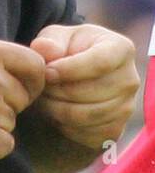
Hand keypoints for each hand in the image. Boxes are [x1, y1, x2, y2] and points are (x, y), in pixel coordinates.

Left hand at [28, 23, 138, 150]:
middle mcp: (130, 80)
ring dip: (57, 110)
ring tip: (46, 98)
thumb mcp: (56, 38)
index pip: (100, 63)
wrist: (74, 78)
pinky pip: (86, 135)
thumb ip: (49, 42)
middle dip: (58, 91)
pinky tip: (56, 112)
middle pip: (91, 93)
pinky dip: (64, 126)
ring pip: (86, 116)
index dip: (69, 70)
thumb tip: (44, 49)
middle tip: (42, 86)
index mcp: (121, 49)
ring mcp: (126, 108)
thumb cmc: (66, 52)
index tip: (46, 73)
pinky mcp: (115, 130)